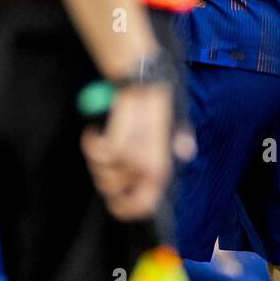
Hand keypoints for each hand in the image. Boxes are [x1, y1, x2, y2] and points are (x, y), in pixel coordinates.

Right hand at [81, 83, 173, 221]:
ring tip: (101, 140)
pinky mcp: (121, 139)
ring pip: (105, 174)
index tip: (111, 202)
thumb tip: (187, 150)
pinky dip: (92, 143)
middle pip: (116, 192)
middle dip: (104, 180)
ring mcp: (136, 154)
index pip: (144, 205)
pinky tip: (94, 131)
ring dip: (96, 159)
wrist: (142, 70)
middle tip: (103, 160)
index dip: (124, 210)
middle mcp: (150, 165)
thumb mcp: (173, 118)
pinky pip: (101, 153)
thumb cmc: (156, 94)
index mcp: (162, 163)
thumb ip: (179, 137)